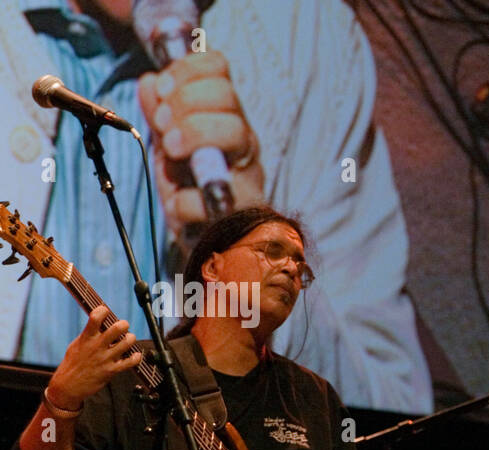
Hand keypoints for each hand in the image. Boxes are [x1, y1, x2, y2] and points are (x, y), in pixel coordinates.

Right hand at [47, 306, 141, 407]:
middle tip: (123, 327)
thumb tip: (99, 322)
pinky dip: (136, 357)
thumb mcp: (77, 345)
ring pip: (127, 343)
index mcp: (86, 338)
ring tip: (128, 340)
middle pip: (117, 328)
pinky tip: (136, 355)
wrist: (68, 386)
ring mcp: (105, 358)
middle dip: (123, 324)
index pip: (95, 318)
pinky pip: (130, 362)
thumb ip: (88, 334)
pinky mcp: (111, 370)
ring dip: (131, 339)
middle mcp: (97, 346)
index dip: (103, 310)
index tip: (105, 311)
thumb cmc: (73, 364)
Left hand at [138, 52, 264, 235]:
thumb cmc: (193, 194)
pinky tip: (177, 206)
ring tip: (171, 154)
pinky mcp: (243, 215)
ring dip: (193, 134)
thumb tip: (149, 82)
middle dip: (185, 103)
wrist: (211, 250)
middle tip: (164, 127)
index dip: (187, 71)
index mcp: (226, 120)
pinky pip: (211, 195)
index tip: (164, 90)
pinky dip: (184, 201)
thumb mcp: (169, 147)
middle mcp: (244, 144)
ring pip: (235, 132)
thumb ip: (159, 114)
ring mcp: (248, 177)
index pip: (219, 71)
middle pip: (226, 96)